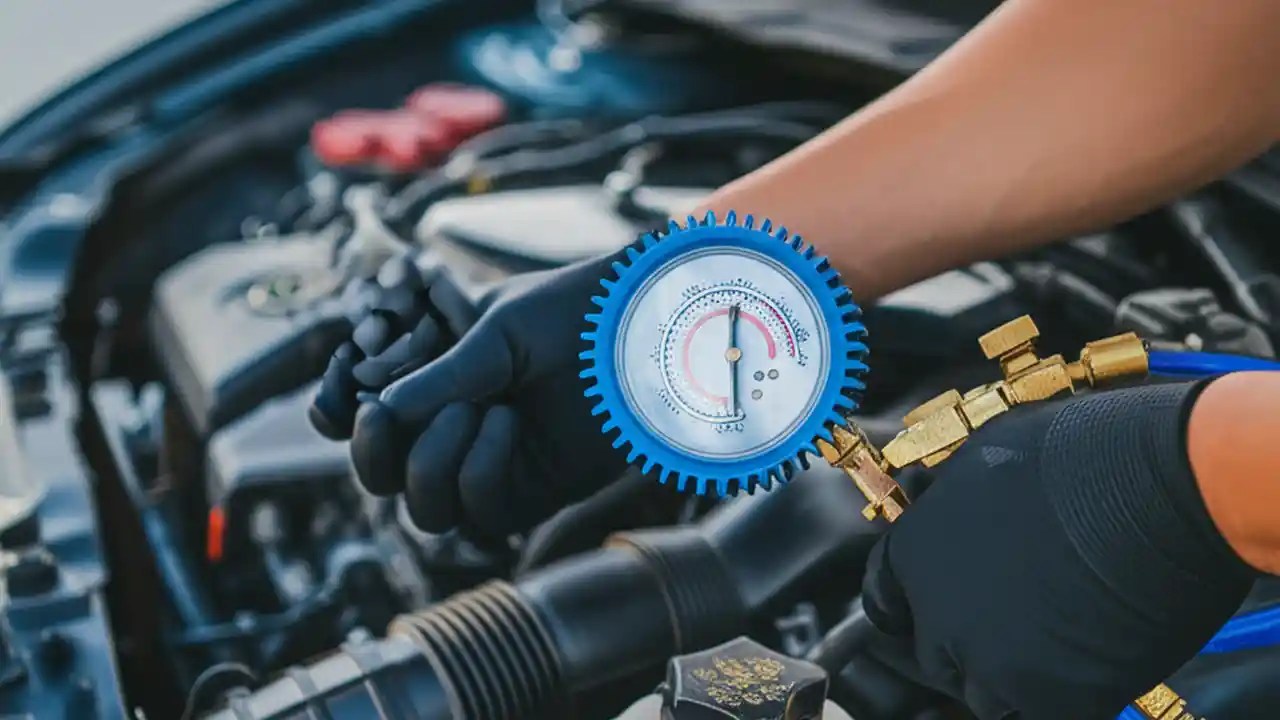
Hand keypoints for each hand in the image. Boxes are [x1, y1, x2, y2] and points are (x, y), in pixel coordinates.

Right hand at [319, 251, 629, 536]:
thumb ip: (439, 375)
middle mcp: (453, 428)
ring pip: (425, 509)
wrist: (643, 332)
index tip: (340, 397)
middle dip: (372, 453)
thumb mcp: (495, 333)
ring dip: (430, 462)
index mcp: (435, 379)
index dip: (338, 416)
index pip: (361, 417)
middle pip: (381, 476)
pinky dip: (478, 470)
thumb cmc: (572, 313)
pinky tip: (505, 421)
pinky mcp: (532, 494)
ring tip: (474, 407)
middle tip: (380, 416)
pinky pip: (479, 511)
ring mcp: (491, 466)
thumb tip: (377, 412)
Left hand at [860, 382, 1254, 719]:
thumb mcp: (986, 455)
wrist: (1155, 489)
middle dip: (965, 642)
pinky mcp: (1058, 699)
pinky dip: (1064, 694)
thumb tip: (958, 502)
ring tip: (1057, 641)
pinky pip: (1046, 712)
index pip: (885, 600)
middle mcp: (940, 619)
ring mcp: (995, 666)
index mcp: (913, 556)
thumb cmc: (1076, 452)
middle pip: (935, 654)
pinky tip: (1091, 660)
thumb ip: (958, 500)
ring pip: (988, 695)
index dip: (912, 604)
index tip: (932, 606)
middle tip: (1013, 623)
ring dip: (1012, 676)